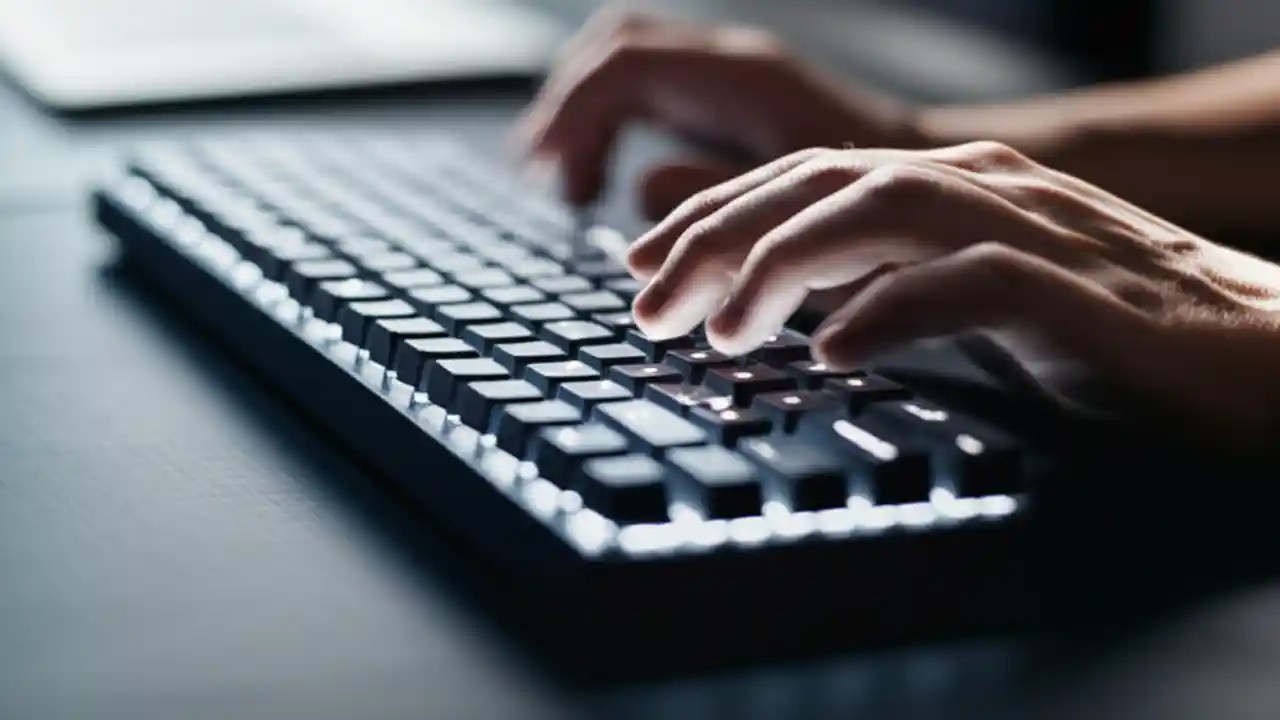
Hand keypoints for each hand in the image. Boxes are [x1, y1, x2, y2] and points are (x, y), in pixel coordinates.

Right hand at [515, 10, 919, 215]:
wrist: (928, 180)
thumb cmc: (875, 205)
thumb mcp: (796, 213)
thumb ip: (715, 199)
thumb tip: (638, 187)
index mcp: (743, 80)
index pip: (626, 66)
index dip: (574, 114)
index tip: (546, 170)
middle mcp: (732, 64)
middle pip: (616, 48)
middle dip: (568, 107)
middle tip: (544, 174)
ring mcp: (730, 76)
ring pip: (628, 64)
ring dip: (587, 115)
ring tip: (568, 182)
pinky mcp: (730, 99)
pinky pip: (651, 90)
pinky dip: (615, 125)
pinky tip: (609, 176)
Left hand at [626, 141, 1279, 443]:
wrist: (1259, 351)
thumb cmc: (1111, 331)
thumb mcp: (974, 299)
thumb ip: (891, 285)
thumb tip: (795, 308)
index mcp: (952, 187)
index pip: (805, 182)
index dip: (714, 217)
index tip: (642, 266)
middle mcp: (983, 189)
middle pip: (822, 185)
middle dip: (719, 239)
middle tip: (646, 304)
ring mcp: (1036, 232)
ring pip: (884, 211)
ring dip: (787, 263)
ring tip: (720, 328)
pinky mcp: (1084, 296)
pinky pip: (979, 284)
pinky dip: (898, 308)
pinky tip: (834, 349)